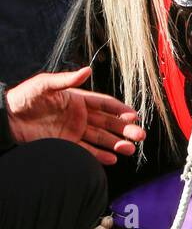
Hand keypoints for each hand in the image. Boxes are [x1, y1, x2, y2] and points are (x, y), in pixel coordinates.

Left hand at [6, 66, 145, 164]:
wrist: (8, 119)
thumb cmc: (24, 97)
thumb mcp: (45, 84)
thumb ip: (67, 80)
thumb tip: (87, 69)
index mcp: (78, 99)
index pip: (105, 105)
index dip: (120, 110)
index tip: (134, 115)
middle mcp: (79, 116)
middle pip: (108, 123)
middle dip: (125, 129)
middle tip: (140, 135)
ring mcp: (74, 131)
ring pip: (101, 138)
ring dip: (116, 144)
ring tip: (130, 149)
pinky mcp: (65, 145)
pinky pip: (86, 151)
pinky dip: (99, 155)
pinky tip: (112, 159)